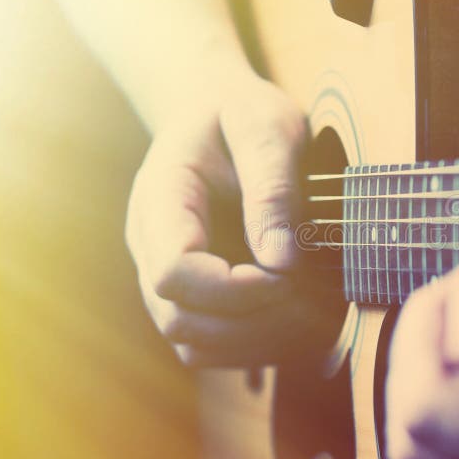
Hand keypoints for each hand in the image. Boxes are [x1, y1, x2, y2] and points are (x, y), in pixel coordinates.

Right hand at [125, 69, 323, 365]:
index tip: (286, 272)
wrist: (216, 112)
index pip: (175, 273)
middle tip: (306, 293)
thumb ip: (272, 187)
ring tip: (307, 307)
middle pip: (180, 320)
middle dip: (251, 320)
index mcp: (161, 200)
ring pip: (194, 345)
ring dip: (256, 340)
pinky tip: (296, 317)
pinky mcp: (193, 293)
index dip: (234, 289)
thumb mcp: (266, 126)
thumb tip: (282, 261)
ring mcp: (167, 275)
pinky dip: (257, 344)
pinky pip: (213, 347)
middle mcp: (152, 246)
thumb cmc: (242, 114)